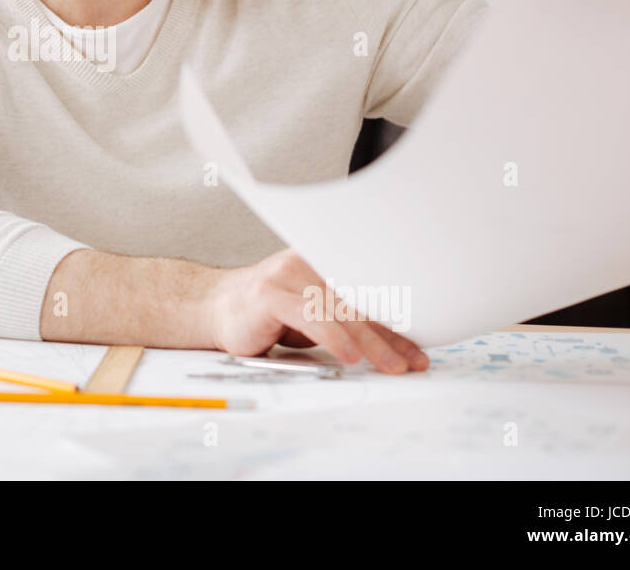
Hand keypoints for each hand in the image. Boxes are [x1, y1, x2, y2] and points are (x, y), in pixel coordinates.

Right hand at [206, 248, 428, 372]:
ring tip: (391, 366)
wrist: (211, 308)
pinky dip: (334, 337)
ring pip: (339, 311)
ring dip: (370, 342)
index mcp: (322, 263)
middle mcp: (307, 263)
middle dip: (389, 336)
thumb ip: (341, 321)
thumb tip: (390, 342)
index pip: (367, 295)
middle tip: (413, 362)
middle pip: (358, 303)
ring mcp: (287, 276)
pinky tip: (349, 355)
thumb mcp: (309, 317)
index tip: (418, 350)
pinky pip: (310, 316)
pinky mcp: (269, 294)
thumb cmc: (263, 315)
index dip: (395, 323)